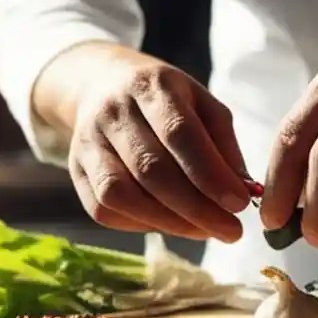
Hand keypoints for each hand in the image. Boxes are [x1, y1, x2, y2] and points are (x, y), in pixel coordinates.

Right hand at [35, 43, 249, 241]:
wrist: (100, 85)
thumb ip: (223, 144)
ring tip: (202, 232)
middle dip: (195, 208)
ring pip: (119, 193)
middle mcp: (112, 112)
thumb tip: (243, 192)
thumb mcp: (200, 104)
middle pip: (149, 168)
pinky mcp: (75, 169)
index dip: (210, 173)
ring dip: (166, 221)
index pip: (178, 133)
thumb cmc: (163, 100)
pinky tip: (167, 224)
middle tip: (230, 231)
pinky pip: (102, 209)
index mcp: (150, 86)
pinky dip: (138, 224)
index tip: (239, 205)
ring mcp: (87, 142)